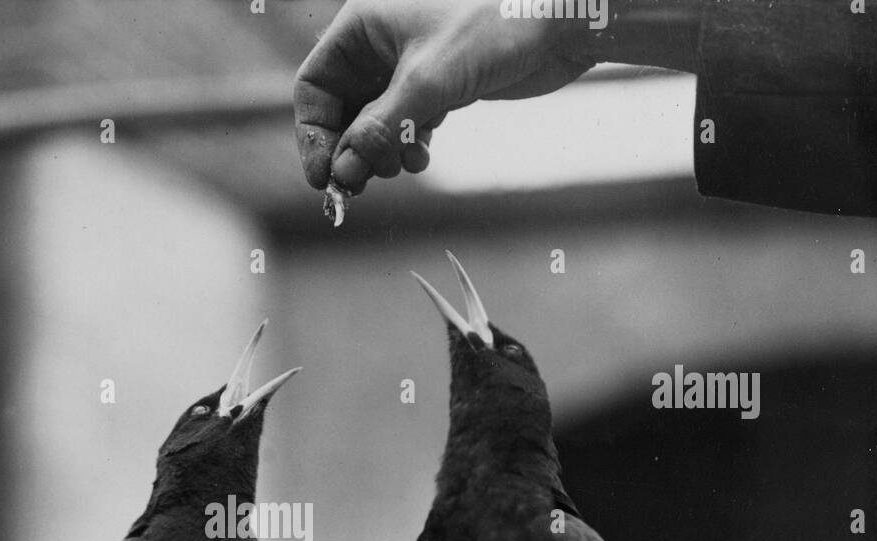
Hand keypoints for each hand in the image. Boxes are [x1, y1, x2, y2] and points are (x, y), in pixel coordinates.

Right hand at [294, 0, 593, 192]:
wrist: (562, 19)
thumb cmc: (495, 25)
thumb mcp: (428, 82)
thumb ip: (380, 130)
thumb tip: (343, 174)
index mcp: (363, 25)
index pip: (315, 87)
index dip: (314, 135)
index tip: (326, 177)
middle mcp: (380, 43)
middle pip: (341, 111)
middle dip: (352, 150)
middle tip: (361, 185)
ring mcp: (408, 65)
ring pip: (372, 123)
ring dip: (380, 153)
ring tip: (402, 165)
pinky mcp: (436, 84)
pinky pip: (403, 125)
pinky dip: (405, 146)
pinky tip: (420, 156)